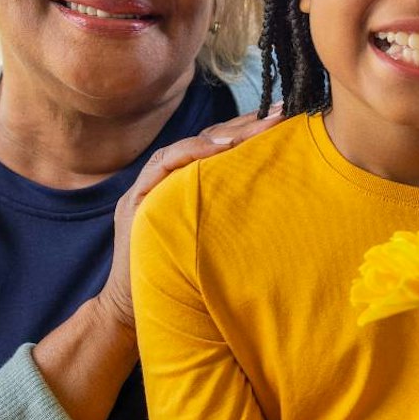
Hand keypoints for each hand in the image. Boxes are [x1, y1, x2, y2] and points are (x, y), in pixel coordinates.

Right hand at [95, 103, 282, 329]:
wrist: (135, 306)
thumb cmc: (180, 278)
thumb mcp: (213, 241)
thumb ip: (231, 215)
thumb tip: (281, 202)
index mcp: (187, 185)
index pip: (219, 147)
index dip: (249, 132)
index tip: (283, 120)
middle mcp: (167, 180)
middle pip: (207, 141)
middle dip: (244, 125)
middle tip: (280, 113)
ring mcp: (149, 187)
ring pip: (187, 147)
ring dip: (222, 135)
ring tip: (255, 127)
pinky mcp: (137, 201)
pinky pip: (163, 166)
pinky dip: (189, 153)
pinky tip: (217, 148)